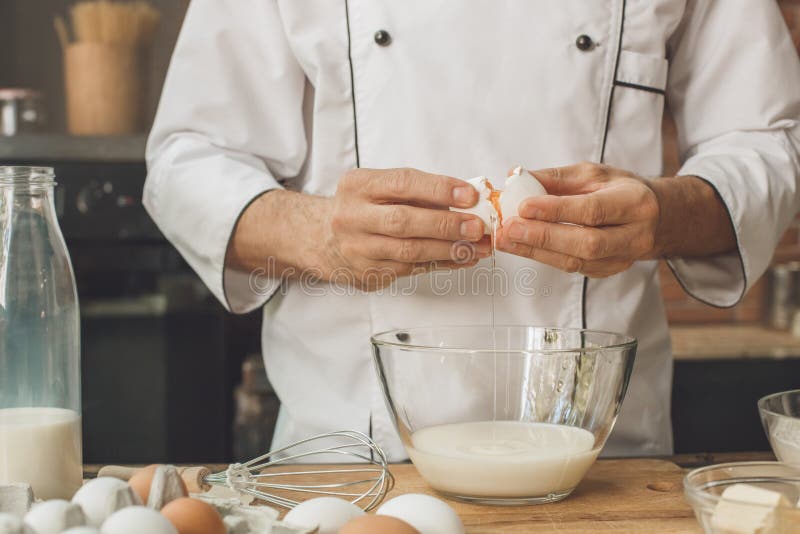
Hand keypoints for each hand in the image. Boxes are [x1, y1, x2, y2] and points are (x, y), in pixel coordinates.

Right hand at [316, 168, 490, 289]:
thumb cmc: (361, 207)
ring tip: (477, 247)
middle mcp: (353, 216)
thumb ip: (416, 190)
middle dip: (446, 224)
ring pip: (409, 251)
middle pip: (404, 221)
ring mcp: (358, 248)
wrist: (320, 238)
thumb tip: (467, 198)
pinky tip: (462, 259)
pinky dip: (441, 264)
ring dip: (449, 250)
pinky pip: (411, 269)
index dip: (438, 189)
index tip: (469, 195)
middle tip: (477, 226)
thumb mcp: (377, 187)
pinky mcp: (368, 272)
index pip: (402, 183)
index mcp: (359, 186)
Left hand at [496, 163, 659, 277]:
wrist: (654, 218)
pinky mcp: (606, 272)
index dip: (557, 210)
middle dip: (543, 236)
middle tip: (510, 228)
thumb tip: (516, 177)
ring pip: (576, 262)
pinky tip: (521, 247)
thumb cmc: (620, 190)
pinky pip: (571, 268)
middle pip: (585, 243)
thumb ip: (556, 177)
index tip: (524, 206)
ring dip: (535, 251)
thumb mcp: (594, 174)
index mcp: (634, 202)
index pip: (592, 210)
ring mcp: (621, 259)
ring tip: (505, 240)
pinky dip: (543, 258)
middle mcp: (634, 235)